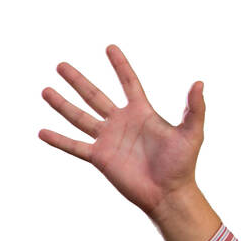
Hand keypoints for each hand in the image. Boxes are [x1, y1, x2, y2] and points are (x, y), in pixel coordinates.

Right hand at [38, 44, 206, 216]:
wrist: (169, 193)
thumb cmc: (183, 164)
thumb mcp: (192, 133)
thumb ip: (195, 108)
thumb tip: (199, 83)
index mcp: (142, 113)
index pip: (129, 83)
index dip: (120, 65)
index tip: (109, 47)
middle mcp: (122, 123)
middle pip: (95, 96)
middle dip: (78, 81)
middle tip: (61, 65)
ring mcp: (108, 140)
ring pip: (80, 117)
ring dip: (62, 104)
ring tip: (45, 90)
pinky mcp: (100, 158)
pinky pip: (75, 146)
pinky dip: (58, 140)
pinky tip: (41, 132)